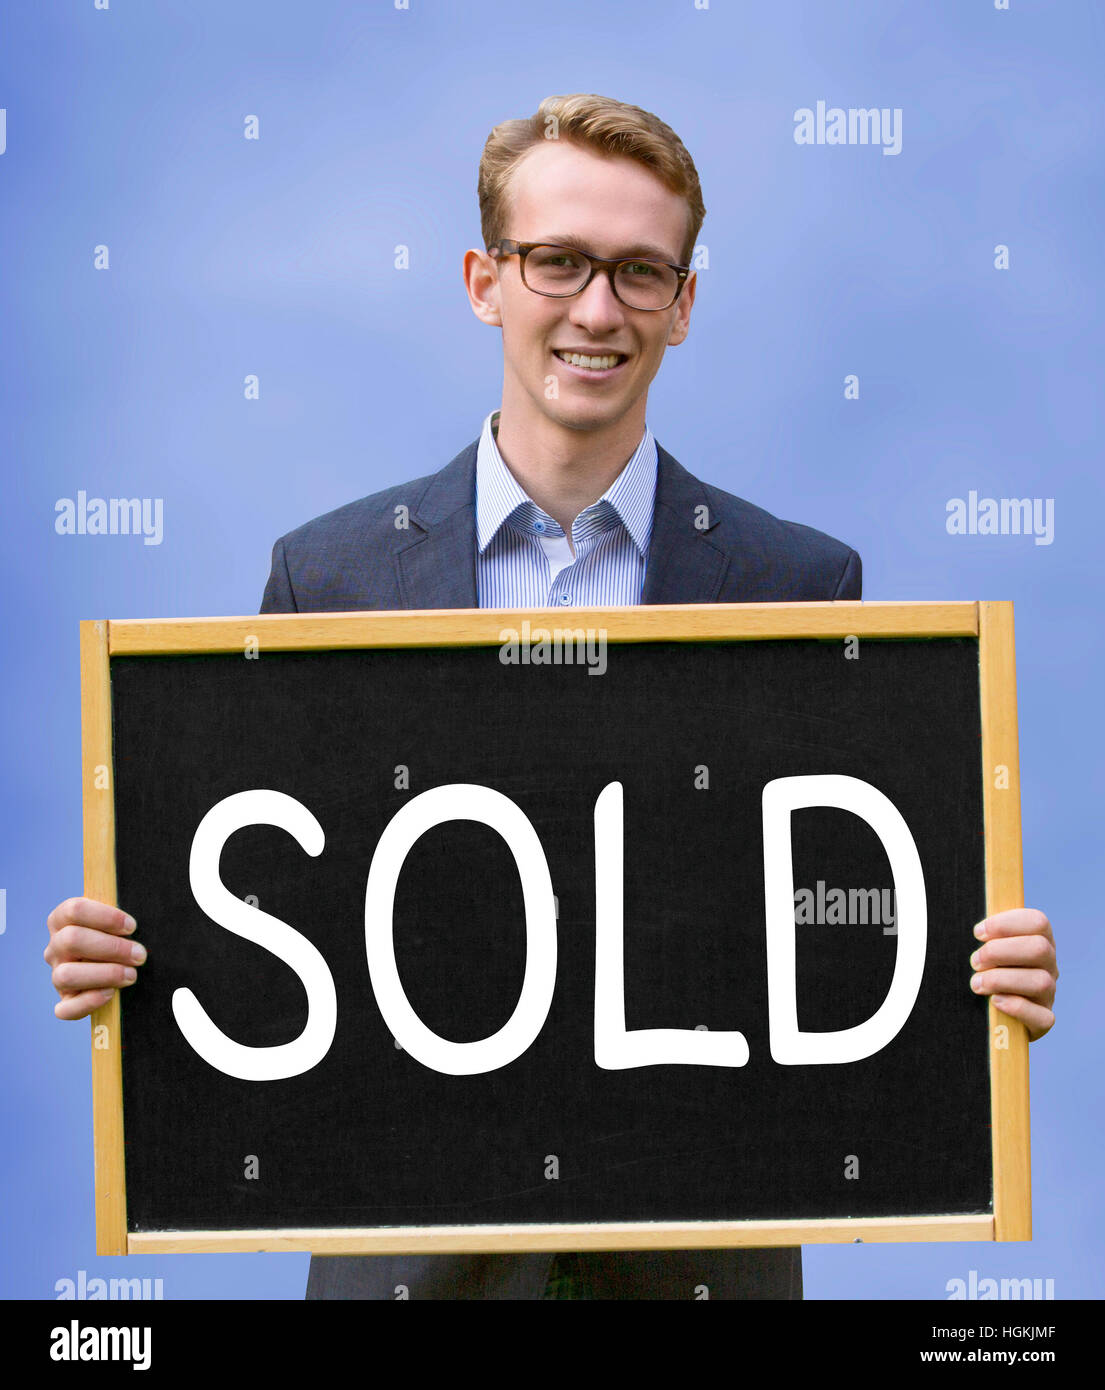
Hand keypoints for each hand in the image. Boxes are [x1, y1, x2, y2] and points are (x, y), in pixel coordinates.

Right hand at [45, 897, 146, 1020]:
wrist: (123, 967)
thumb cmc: (124, 938)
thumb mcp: (121, 924)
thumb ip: (123, 920)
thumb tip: (135, 925)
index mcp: (64, 921)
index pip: (74, 910)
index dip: (105, 917)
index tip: (132, 926)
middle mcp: (56, 947)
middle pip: (71, 940)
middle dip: (112, 948)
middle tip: (139, 955)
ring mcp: (57, 975)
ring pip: (66, 975)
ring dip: (104, 974)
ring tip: (131, 975)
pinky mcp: (65, 1001)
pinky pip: (65, 1009)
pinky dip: (89, 1001)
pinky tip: (111, 993)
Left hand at [969, 908, 1055, 1040]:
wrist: (992, 1013)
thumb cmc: (984, 970)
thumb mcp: (986, 949)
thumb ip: (987, 936)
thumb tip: (977, 930)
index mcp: (1039, 940)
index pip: (1037, 922)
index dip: (1006, 924)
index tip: (977, 933)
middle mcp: (1049, 965)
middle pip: (1039, 949)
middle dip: (999, 952)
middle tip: (975, 961)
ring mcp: (1049, 993)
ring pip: (1041, 982)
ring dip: (1002, 980)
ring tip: (977, 983)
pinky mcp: (1044, 1019)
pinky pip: (1042, 1016)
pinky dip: (1017, 1008)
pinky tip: (995, 1001)